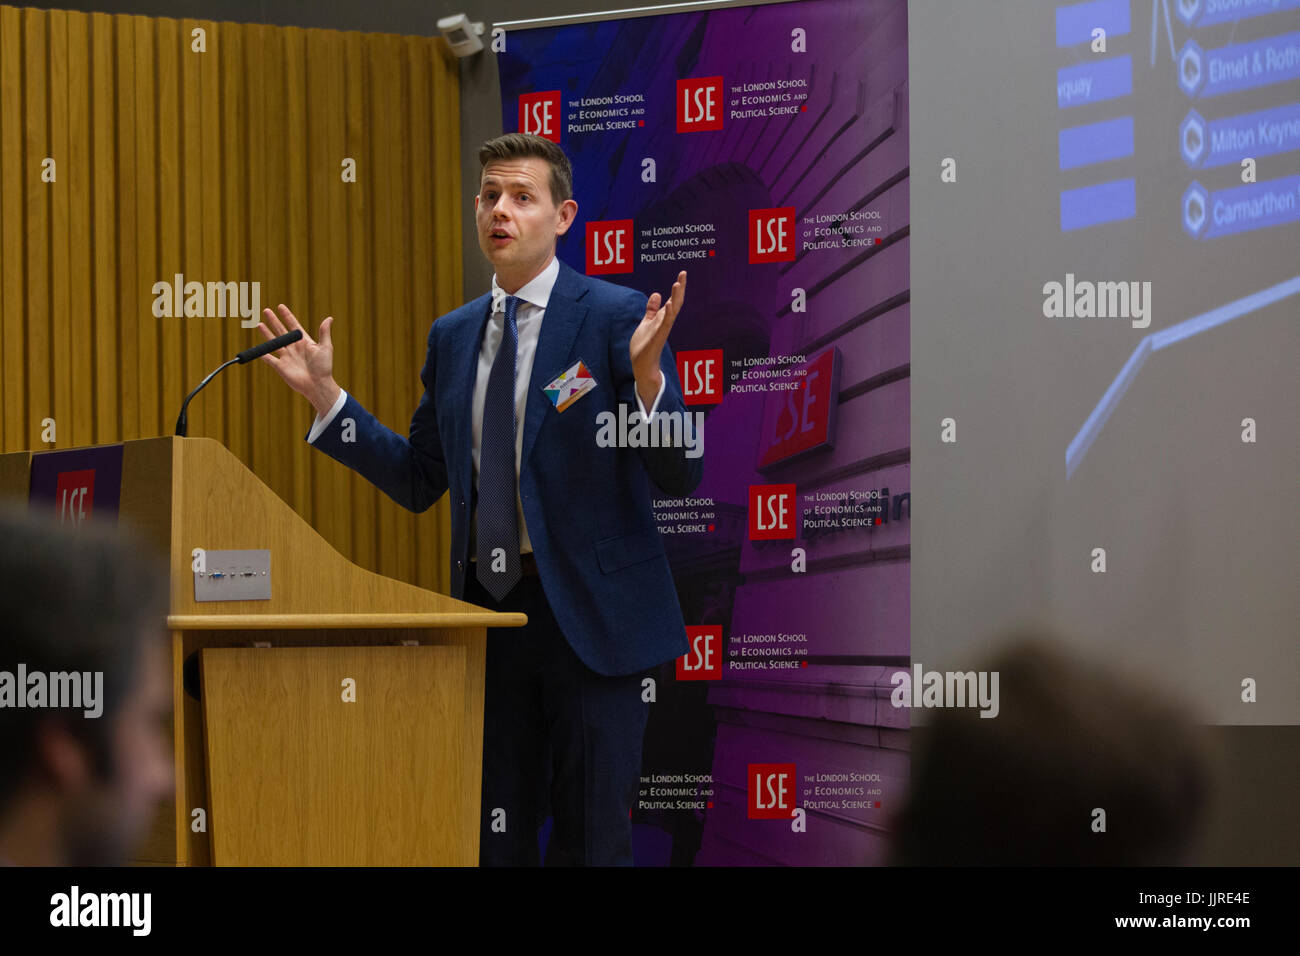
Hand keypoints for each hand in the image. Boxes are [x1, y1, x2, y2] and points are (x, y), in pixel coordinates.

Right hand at [258, 304, 339, 414]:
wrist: (317, 385)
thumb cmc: (324, 367)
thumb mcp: (325, 347)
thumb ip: (324, 333)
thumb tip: (329, 318)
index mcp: (304, 342)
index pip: (293, 325)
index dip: (287, 316)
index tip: (280, 306)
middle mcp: (294, 348)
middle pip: (281, 331)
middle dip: (274, 321)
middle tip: (266, 310)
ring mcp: (286, 357)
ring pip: (274, 342)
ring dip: (266, 333)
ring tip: (259, 324)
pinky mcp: (280, 367)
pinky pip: (269, 358)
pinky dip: (262, 353)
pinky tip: (257, 348)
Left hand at [631, 270, 685, 407]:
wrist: (642, 364)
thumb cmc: (645, 345)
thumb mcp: (646, 322)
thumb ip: (651, 309)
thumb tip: (657, 293)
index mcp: (663, 318)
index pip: (673, 299)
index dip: (678, 287)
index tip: (682, 274)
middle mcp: (665, 322)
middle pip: (676, 302)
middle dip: (680, 288)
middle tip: (683, 273)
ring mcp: (662, 329)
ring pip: (672, 311)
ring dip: (675, 298)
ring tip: (677, 284)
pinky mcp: (658, 337)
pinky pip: (664, 324)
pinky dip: (667, 314)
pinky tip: (669, 304)